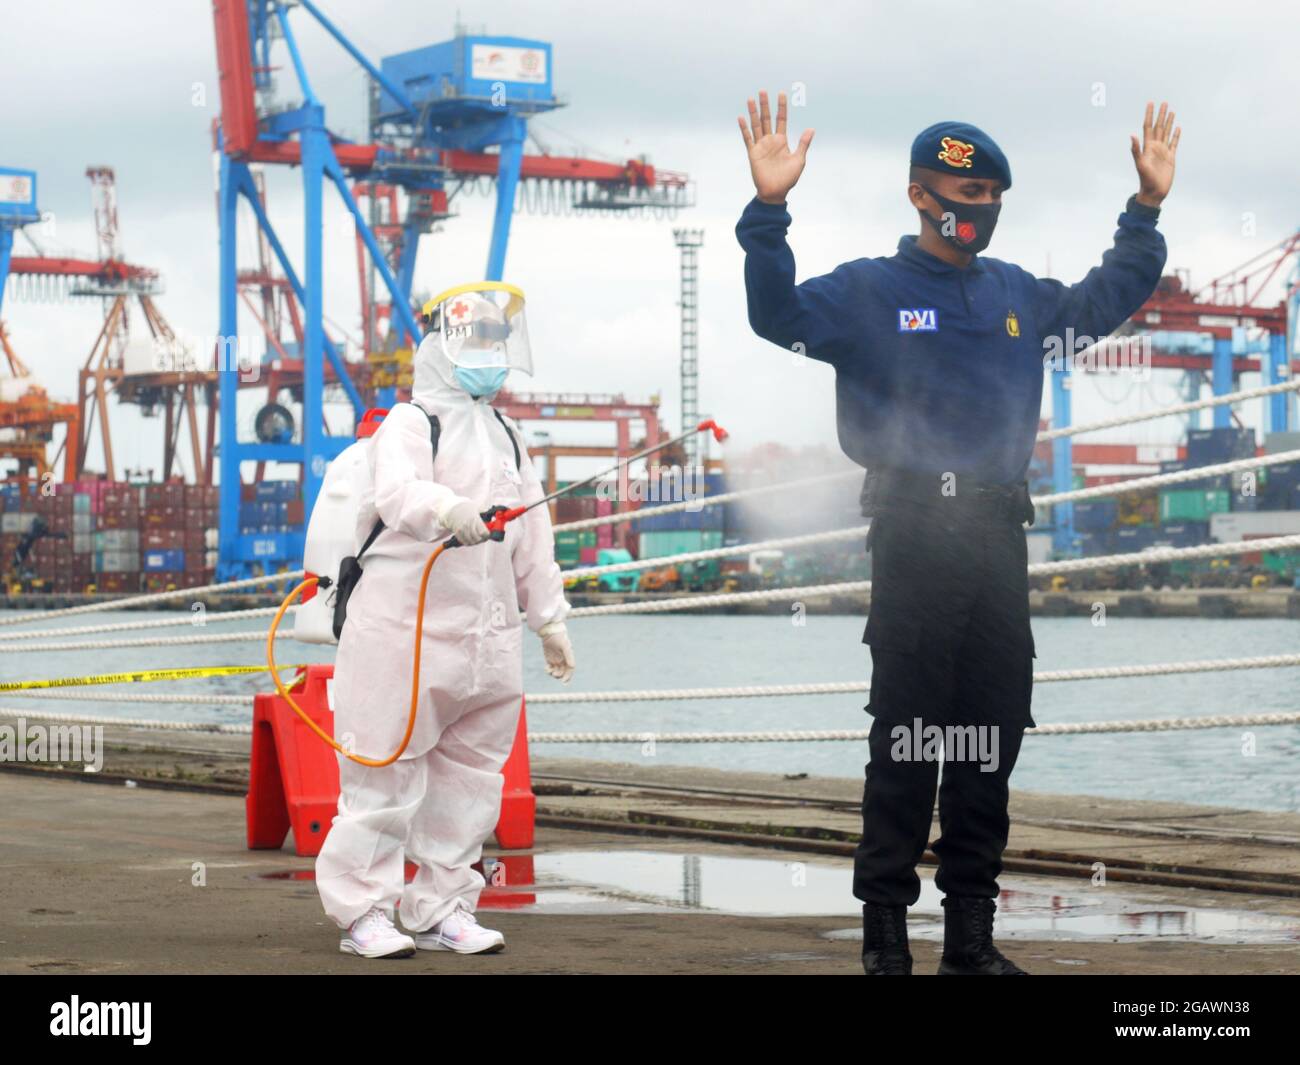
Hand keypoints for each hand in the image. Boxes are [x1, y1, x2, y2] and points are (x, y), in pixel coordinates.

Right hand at [442, 499, 489, 545]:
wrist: (452, 509)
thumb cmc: (466, 508)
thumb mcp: (477, 507)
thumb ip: (485, 513)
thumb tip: (496, 516)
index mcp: (474, 518)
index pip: (483, 532)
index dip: (487, 535)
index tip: (488, 533)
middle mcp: (467, 525)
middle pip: (478, 539)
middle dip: (483, 539)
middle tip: (484, 537)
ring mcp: (462, 530)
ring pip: (472, 542)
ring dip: (476, 542)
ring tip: (478, 538)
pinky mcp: (457, 533)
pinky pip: (465, 542)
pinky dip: (469, 542)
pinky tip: (472, 539)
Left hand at [539, 622, 574, 682]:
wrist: (550, 631)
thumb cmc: (559, 638)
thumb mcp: (565, 647)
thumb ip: (569, 656)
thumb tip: (572, 667)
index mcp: (569, 657)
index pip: (570, 670)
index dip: (568, 676)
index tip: (563, 681)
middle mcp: (563, 660)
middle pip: (563, 672)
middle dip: (559, 675)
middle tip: (554, 674)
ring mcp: (556, 660)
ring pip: (556, 671)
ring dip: (553, 674)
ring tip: (549, 670)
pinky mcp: (549, 659)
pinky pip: (550, 668)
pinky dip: (548, 670)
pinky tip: (546, 668)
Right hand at [738, 90, 813, 204]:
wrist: (775, 192)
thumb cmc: (788, 179)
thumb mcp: (799, 160)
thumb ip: (803, 144)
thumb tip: (811, 129)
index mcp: (781, 141)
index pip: (781, 119)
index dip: (781, 107)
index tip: (781, 93)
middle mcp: (770, 141)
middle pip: (767, 118)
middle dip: (765, 105)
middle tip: (763, 91)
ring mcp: (760, 146)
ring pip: (756, 125)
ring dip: (753, 112)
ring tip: (751, 99)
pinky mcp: (753, 153)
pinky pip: (748, 138)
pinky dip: (744, 128)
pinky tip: (741, 118)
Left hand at [1130, 101, 1179, 207]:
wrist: (1154, 192)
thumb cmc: (1145, 180)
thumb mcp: (1140, 164)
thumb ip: (1136, 150)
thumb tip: (1132, 135)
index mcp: (1148, 147)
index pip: (1148, 127)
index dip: (1149, 115)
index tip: (1150, 103)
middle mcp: (1155, 147)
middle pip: (1159, 127)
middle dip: (1161, 115)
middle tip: (1164, 102)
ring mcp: (1163, 152)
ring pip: (1167, 133)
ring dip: (1168, 122)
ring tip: (1171, 111)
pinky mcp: (1171, 157)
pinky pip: (1174, 143)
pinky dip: (1176, 135)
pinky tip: (1177, 128)